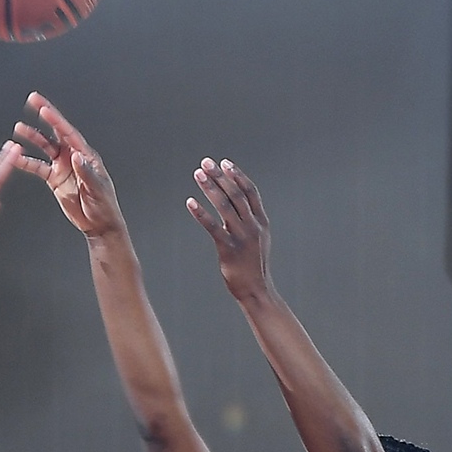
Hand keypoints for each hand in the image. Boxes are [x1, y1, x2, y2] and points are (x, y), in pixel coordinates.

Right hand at [10, 92, 126, 238]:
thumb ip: (86, 172)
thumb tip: (76, 157)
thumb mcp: (97, 189)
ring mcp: (63, 166)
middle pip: (56, 131)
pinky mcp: (55, 179)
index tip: (44, 109)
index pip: (69, 133)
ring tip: (18, 129)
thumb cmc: (103, 206)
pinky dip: (27, 162)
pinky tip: (16, 158)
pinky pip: (38, 167)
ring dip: (32, 137)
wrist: (98, 224)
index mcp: (86, 155)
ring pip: (45, 146)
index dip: (56, 120)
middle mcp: (73, 156)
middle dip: (45, 115)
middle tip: (32, 101)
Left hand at [186, 158, 271, 298]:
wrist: (256, 289)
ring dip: (210, 188)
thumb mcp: (257, 239)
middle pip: (236, 194)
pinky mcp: (229, 249)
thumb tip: (235, 204)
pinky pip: (213, 227)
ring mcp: (242, 237)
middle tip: (206, 162)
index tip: (224, 163)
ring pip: (225, 206)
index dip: (237, 175)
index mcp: (262, 221)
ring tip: (198, 174)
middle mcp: (253, 226)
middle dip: (220, 176)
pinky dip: (201, 213)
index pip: (250, 192)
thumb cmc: (253, 264)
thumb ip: (249, 221)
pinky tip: (190, 202)